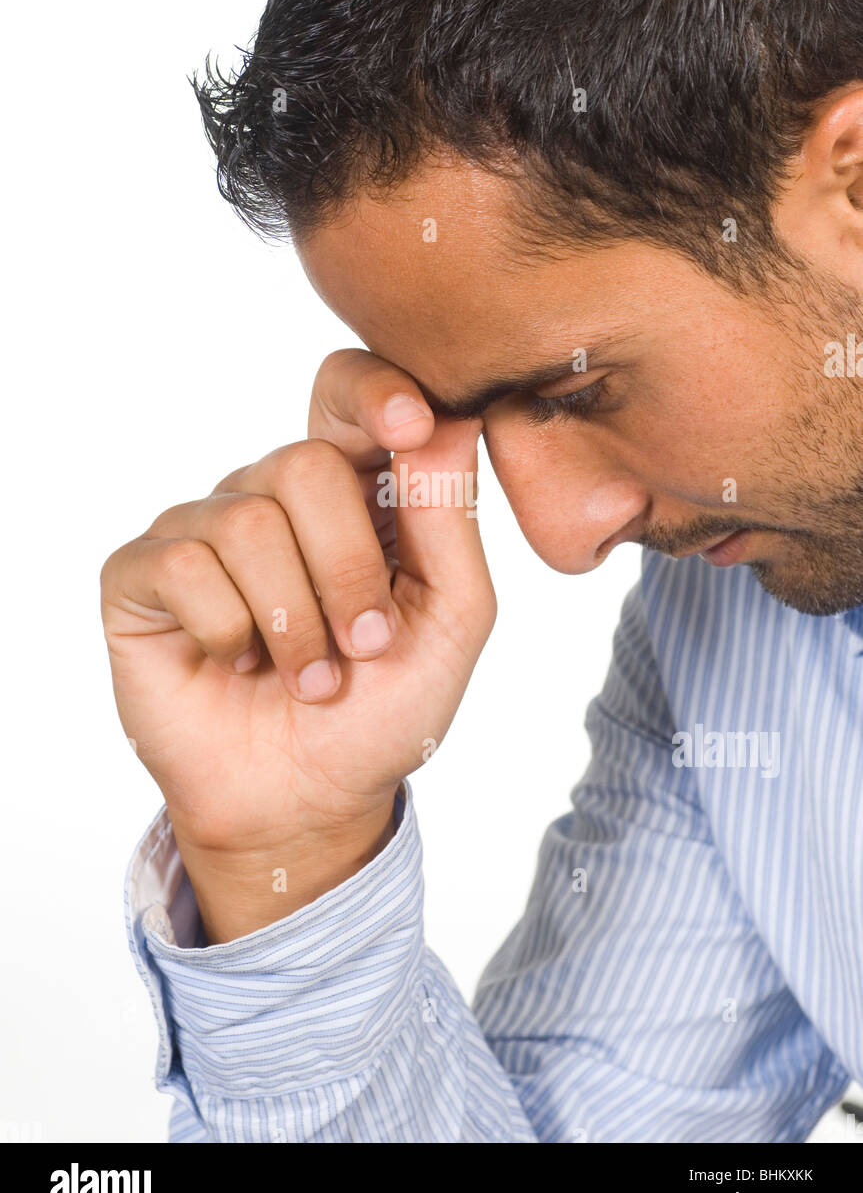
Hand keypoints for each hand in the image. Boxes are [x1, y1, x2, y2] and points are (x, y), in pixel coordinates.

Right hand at [101, 350, 495, 936]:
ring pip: (248, 520)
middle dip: (349, 569)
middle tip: (365, 645)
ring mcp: (203, 529)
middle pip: (305, 462)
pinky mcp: (142, 575)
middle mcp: (271, 495)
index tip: (412, 422)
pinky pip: (185, 567)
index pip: (347, 393)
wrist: (310, 799)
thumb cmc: (384, 705)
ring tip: (309, 677)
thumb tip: (445, 419)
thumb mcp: (451, 618)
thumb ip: (449, 519)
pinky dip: (230, 633)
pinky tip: (237, 664)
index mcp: (352, 490)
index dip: (374, 393)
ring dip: (295, 622)